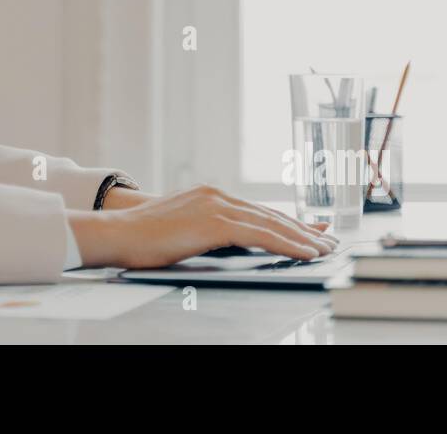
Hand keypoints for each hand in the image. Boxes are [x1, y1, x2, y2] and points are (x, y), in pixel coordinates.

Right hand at [69, 184, 337, 268]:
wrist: (117, 233)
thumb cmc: (142, 239)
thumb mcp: (182, 231)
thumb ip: (208, 232)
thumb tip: (233, 246)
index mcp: (210, 196)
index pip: (259, 210)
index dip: (288, 221)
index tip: (311, 230)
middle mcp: (217, 195)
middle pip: (271, 214)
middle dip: (303, 229)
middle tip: (329, 240)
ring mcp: (217, 206)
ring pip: (272, 223)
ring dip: (303, 238)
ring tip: (325, 249)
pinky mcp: (215, 222)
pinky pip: (262, 234)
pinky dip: (287, 243)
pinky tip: (304, 252)